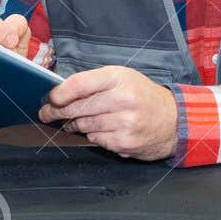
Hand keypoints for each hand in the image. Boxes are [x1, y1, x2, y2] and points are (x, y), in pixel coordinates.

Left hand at [39, 65, 177, 160]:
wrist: (173, 120)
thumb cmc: (143, 96)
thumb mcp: (123, 77)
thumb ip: (95, 82)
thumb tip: (62, 92)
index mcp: (118, 78)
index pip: (79, 84)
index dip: (60, 93)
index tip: (51, 98)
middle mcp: (122, 99)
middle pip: (77, 108)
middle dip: (57, 112)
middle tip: (47, 114)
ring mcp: (124, 123)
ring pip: (83, 126)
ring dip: (74, 125)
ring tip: (71, 122)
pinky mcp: (124, 142)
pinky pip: (96, 139)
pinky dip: (93, 135)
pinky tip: (100, 130)